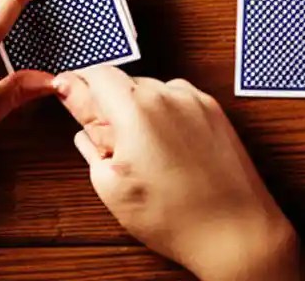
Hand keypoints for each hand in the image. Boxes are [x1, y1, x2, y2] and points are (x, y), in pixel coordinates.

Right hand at [55, 68, 302, 280]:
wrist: (234, 231)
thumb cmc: (175, 217)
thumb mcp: (111, 185)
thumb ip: (90, 141)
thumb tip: (79, 117)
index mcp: (136, 108)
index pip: (96, 73)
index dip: (79, 85)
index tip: (70, 97)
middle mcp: (169, 94)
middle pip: (125, 83)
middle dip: (111, 107)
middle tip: (110, 145)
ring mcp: (196, 101)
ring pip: (153, 92)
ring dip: (141, 113)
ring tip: (146, 157)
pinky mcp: (216, 112)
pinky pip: (179, 102)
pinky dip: (167, 118)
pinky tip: (169, 153)